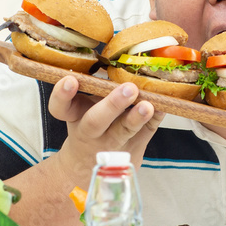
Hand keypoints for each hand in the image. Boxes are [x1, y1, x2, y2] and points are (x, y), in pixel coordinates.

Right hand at [48, 76, 164, 176]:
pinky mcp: (133, 148)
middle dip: (112, 105)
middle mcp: (90, 132)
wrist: (87, 168)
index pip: (60, 107)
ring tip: (148, 105)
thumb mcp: (81, 110)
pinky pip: (146, 132)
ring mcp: (112, 143)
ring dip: (136, 117)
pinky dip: (156, 118)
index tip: (70, 79)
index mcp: (74, 116)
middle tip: (129, 89)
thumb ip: (93, 89)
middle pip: (95, 121)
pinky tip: (164, 107)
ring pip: (122, 131)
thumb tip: (116, 58)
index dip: (62, 94)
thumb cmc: (88, 128)